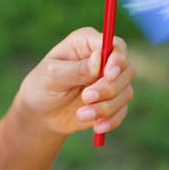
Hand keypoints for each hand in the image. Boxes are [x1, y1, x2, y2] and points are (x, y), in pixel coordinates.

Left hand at [14, 27, 134, 138]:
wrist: (42, 113)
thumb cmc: (43, 86)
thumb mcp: (52, 75)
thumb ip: (76, 69)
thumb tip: (99, 58)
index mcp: (87, 42)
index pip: (115, 45)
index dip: (117, 59)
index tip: (108, 75)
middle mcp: (103, 58)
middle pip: (126, 68)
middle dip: (108, 87)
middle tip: (86, 97)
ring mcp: (110, 79)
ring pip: (126, 91)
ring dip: (106, 106)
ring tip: (81, 115)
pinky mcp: (113, 99)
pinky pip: (123, 109)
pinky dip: (112, 119)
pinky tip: (97, 126)